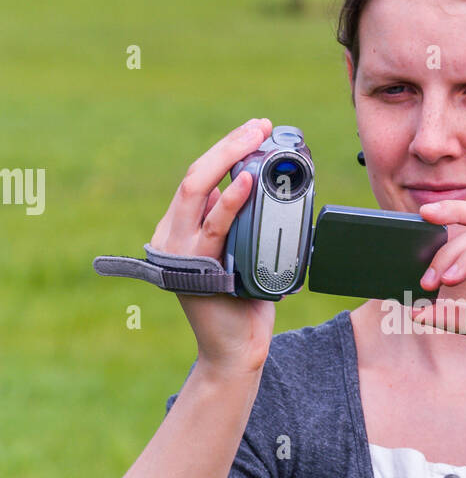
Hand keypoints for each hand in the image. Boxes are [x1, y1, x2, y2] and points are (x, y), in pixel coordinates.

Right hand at [149, 117, 276, 375]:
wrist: (238, 351)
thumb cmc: (246, 302)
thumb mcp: (248, 251)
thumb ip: (250, 222)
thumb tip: (281, 188)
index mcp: (183, 227)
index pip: (202, 176)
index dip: (227, 148)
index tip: (257, 128)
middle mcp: (174, 235)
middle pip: (195, 176)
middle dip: (228, 145)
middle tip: (259, 126)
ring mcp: (180, 252)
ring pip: (196, 192)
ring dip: (227, 160)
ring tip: (254, 141)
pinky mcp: (195, 270)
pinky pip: (213, 230)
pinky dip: (229, 204)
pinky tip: (246, 184)